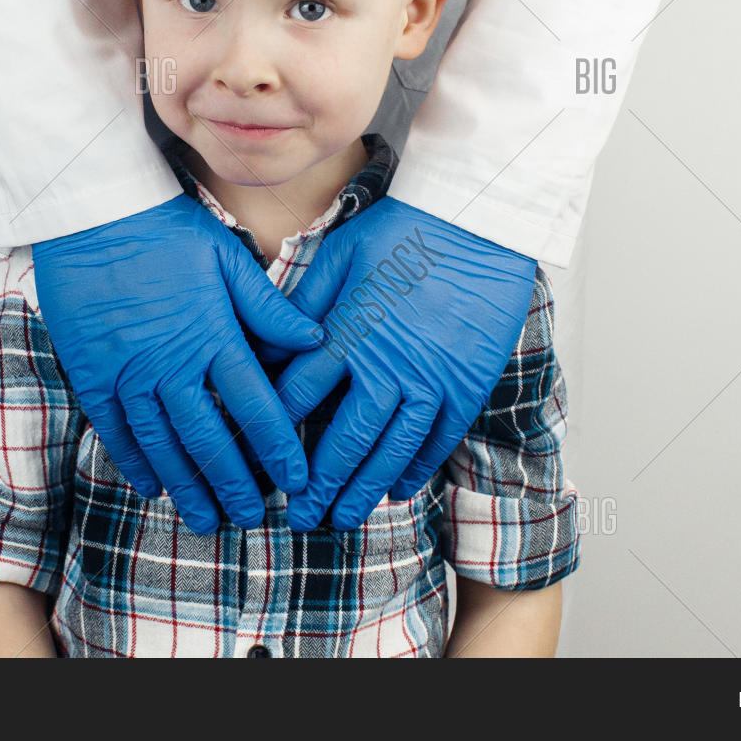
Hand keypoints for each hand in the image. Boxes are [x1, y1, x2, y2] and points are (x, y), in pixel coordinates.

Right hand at [31, 193, 321, 532]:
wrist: (94, 215)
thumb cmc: (166, 231)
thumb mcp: (228, 259)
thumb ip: (269, 308)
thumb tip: (316, 339)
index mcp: (213, 336)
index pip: (255, 406)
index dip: (277, 447)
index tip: (294, 478)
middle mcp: (172, 365)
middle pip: (210, 439)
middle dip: (234, 483)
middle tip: (251, 519)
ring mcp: (129, 373)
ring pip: (163, 445)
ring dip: (187, 487)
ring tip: (206, 519)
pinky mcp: (93, 374)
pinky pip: (115, 430)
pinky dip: (134, 462)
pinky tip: (151, 486)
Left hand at [268, 197, 536, 531]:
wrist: (480, 223)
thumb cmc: (403, 231)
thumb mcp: (339, 256)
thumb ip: (301, 307)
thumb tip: (264, 347)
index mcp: (347, 333)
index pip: (298, 397)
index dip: (274, 432)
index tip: (260, 458)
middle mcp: (388, 366)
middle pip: (344, 441)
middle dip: (318, 485)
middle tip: (299, 517)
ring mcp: (432, 380)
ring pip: (392, 452)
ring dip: (364, 490)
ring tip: (343, 518)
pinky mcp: (466, 384)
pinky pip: (438, 439)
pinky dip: (416, 468)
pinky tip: (398, 489)